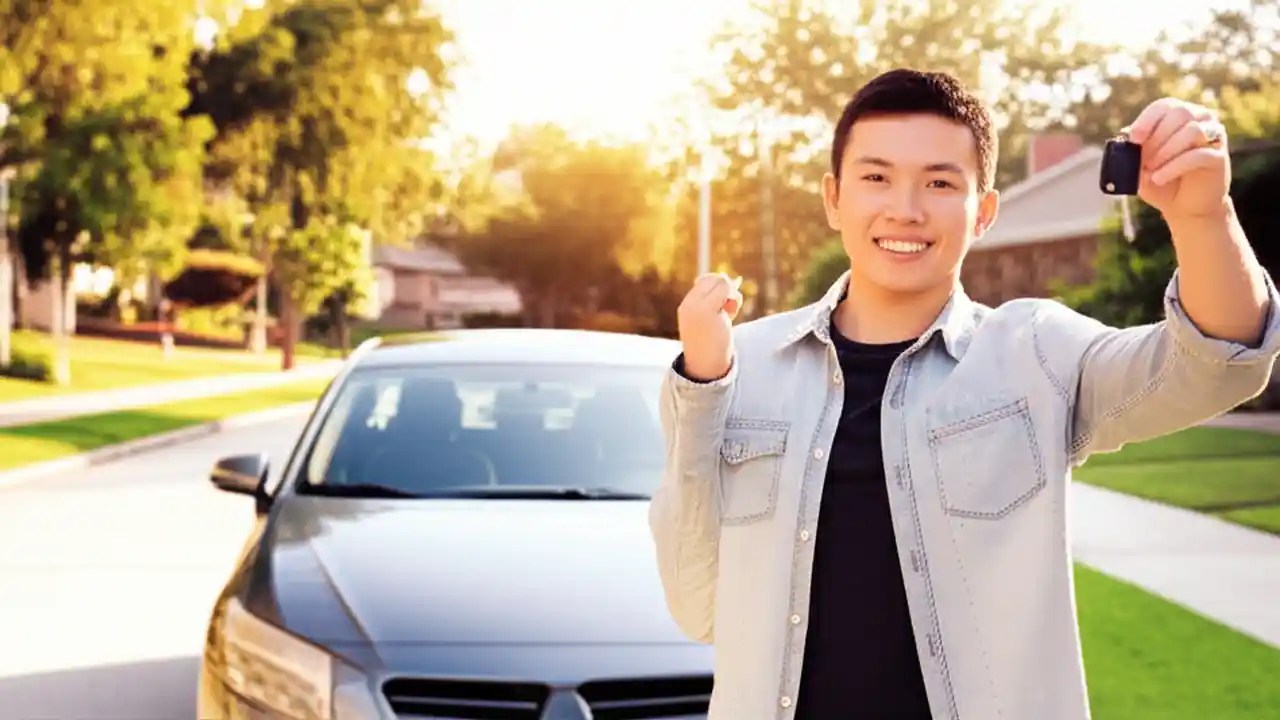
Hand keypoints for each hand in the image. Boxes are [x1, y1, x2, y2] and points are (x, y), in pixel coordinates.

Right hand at [677, 273, 743, 381]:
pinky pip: (726, 290)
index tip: (725, 306)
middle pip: (713, 278)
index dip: (719, 289)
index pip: (705, 281)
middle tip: (731, 309)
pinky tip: (732, 315)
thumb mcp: (713, 319)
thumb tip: (737, 280)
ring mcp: (696, 306)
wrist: (705, 365)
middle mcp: (689, 304)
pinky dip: (735, 300)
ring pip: (722, 282)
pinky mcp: (707, 311)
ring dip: (733, 295)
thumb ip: (720, 301)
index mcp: (687, 305)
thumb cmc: (712, 345)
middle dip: (727, 289)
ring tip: (731, 313)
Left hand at [1127, 98, 1230, 219]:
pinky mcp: (1219, 157)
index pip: (1164, 105)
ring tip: (1150, 170)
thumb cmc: (1161, 180)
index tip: (1133, 139)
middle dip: (1156, 137)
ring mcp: (1213, 136)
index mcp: (1179, 115)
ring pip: (1192, 130)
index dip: (1147, 120)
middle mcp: (1200, 119)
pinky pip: (1198, 155)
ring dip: (1165, 151)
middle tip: (1142, 159)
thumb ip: (1134, 149)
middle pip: (1180, 113)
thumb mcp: (1140, 164)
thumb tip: (1125, 134)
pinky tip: (1158, 178)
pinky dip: (1174, 166)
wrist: (1185, 207)